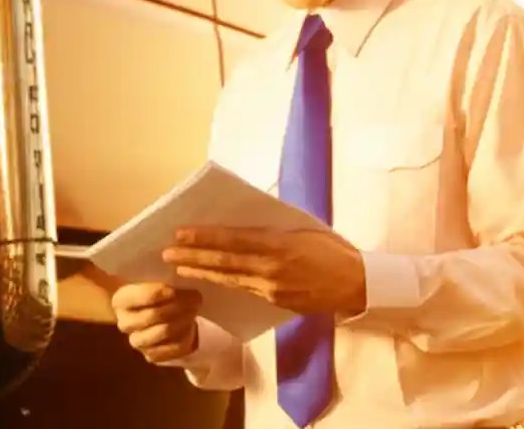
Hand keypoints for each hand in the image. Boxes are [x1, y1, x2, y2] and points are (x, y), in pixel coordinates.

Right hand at [111, 282, 201, 363]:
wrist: (159, 317)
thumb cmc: (158, 293)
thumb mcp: (154, 279)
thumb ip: (160, 274)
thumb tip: (178, 266)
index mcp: (121, 300)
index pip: (146, 295)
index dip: (167, 291)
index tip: (184, 287)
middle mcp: (124, 323)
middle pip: (156, 314)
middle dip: (180, 305)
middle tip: (196, 297)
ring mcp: (136, 341)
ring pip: (165, 331)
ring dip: (184, 319)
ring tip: (195, 309)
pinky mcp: (151, 355)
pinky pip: (173, 348)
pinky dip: (186, 335)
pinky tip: (191, 325)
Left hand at [162, 227, 366, 315]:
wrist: (356, 283)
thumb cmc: (332, 248)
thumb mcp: (304, 228)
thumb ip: (274, 227)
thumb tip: (243, 220)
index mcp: (279, 245)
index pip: (233, 241)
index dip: (205, 237)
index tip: (180, 233)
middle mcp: (272, 269)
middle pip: (225, 262)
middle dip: (193, 257)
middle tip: (166, 253)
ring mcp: (272, 290)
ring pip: (230, 280)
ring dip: (202, 272)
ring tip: (178, 268)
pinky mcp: (275, 303)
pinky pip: (244, 291)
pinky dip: (223, 284)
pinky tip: (208, 280)